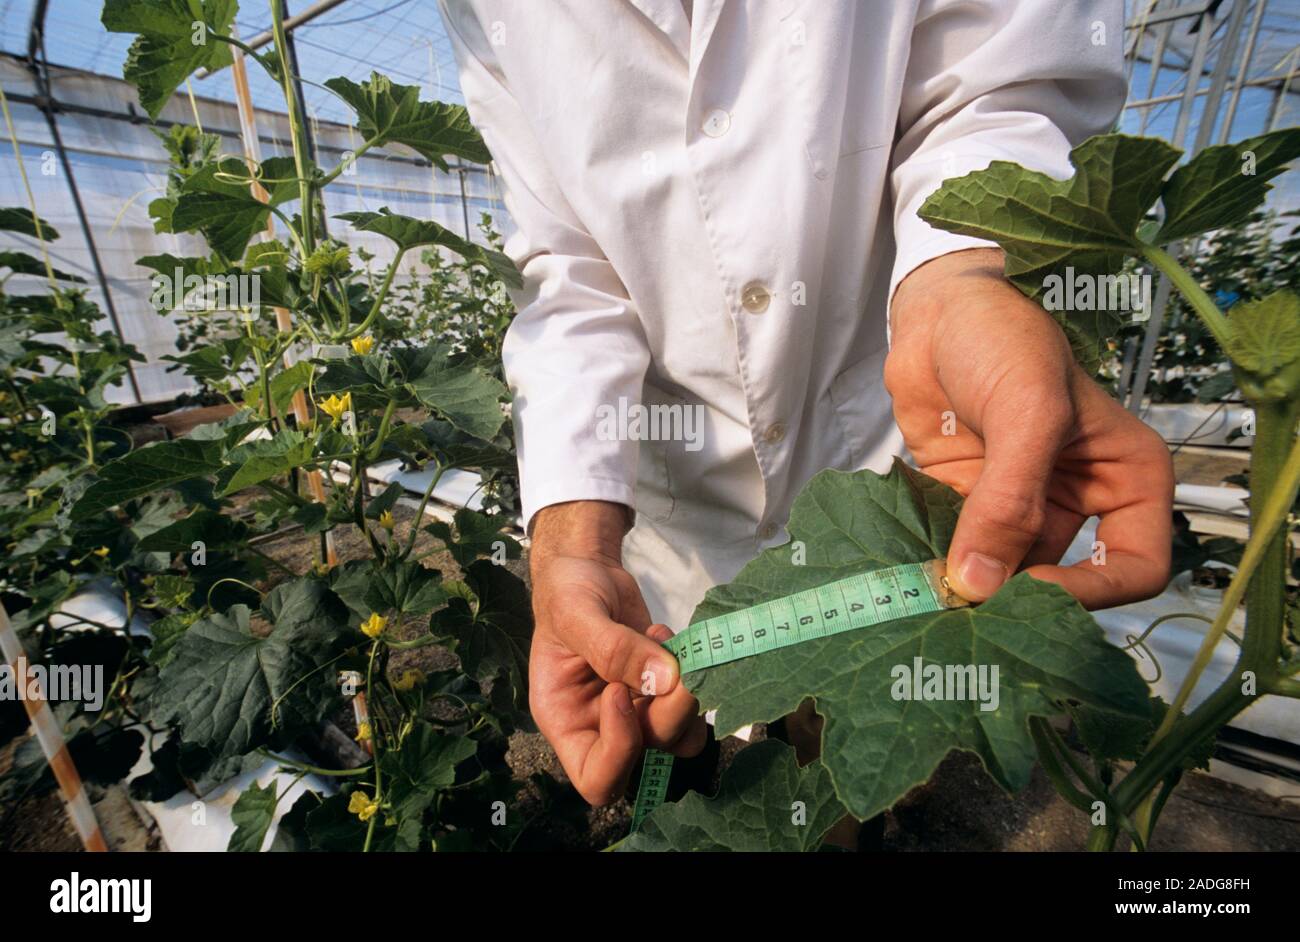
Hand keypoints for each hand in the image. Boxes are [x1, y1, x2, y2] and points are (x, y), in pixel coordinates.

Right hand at [528, 500, 706, 804]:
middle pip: (646, 757)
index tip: (620, 692)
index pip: (597, 778)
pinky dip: (691, 676)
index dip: (620, 751)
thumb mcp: (576, 613)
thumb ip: (614, 648)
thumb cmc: (566, 592)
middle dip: (667, 714)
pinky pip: (689, 705)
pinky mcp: (660, 689)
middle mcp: (600, 726)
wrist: (587, 569)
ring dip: (686, 700)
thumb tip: (667, 678)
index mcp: (565, 721)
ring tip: (668, 646)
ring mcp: (635, 710)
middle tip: (672, 663)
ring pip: (677, 737)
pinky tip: (667, 638)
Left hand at [886, 248, 1173, 609]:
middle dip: (1019, 598)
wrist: (940, 309)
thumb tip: (979, 584)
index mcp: (1126, 479)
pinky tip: (910, 573)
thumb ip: (1009, 498)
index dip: (1089, 592)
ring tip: (931, 598)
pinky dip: (937, 565)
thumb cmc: (1005, 337)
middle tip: (969, 611)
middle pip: (1064, 582)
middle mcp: (1079, 500)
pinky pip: (959, 551)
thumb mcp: (1026, 412)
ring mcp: (1021, 506)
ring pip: (1004, 574)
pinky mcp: (969, 504)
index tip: (1029, 589)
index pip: (1134, 566)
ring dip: (969, 587)